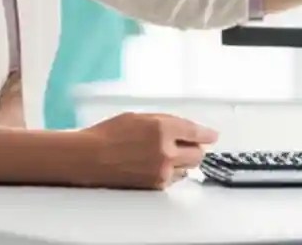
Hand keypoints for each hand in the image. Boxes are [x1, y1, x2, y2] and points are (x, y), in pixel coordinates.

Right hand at [77, 112, 217, 189]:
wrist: (89, 158)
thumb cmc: (108, 135)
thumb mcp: (139, 117)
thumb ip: (166, 122)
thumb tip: (186, 129)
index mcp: (162, 128)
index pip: (196, 132)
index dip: (207, 134)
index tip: (213, 135)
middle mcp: (166, 150)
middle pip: (198, 154)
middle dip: (195, 149)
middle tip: (187, 145)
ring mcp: (161, 170)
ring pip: (187, 168)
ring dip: (183, 161)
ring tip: (163, 155)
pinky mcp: (155, 185)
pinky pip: (174, 179)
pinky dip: (171, 172)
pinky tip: (156, 165)